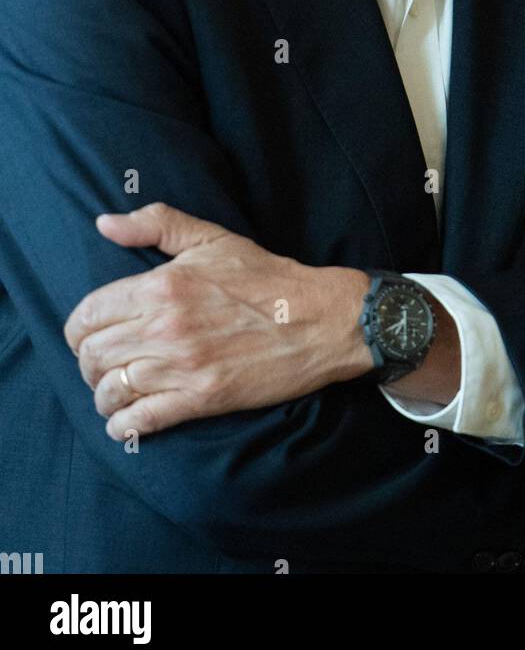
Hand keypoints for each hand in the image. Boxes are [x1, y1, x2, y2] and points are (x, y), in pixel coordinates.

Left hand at [63, 202, 372, 438]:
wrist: (320, 319)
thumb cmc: (266, 278)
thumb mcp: (212, 239)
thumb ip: (155, 224)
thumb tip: (105, 224)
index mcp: (162, 286)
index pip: (87, 314)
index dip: (79, 328)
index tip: (89, 333)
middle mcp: (165, 327)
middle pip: (92, 355)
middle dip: (88, 362)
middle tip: (103, 363)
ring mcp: (182, 367)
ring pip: (109, 391)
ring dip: (104, 394)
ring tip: (116, 390)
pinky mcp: (201, 399)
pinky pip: (139, 422)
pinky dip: (123, 425)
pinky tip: (127, 419)